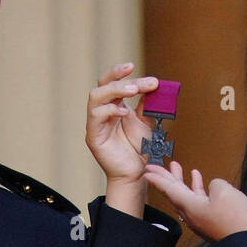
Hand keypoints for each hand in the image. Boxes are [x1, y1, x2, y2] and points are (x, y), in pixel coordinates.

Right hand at [86, 62, 158, 184]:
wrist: (135, 173)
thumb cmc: (139, 150)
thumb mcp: (146, 122)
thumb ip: (146, 105)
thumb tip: (154, 85)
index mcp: (114, 106)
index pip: (114, 82)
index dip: (124, 74)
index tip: (143, 72)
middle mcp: (102, 112)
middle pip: (102, 84)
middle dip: (118, 78)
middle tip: (137, 81)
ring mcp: (96, 124)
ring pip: (95, 96)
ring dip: (114, 90)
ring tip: (132, 90)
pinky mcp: (93, 136)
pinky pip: (95, 116)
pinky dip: (110, 110)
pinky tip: (124, 113)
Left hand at [142, 160, 246, 241]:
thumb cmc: (235, 219)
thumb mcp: (224, 191)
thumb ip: (215, 184)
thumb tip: (214, 188)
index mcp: (190, 206)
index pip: (169, 189)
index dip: (158, 179)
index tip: (147, 171)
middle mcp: (191, 214)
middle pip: (174, 192)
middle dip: (166, 177)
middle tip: (155, 166)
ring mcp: (200, 219)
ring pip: (185, 196)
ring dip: (180, 180)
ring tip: (176, 166)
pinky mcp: (210, 222)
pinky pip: (198, 201)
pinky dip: (196, 189)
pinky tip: (198, 180)